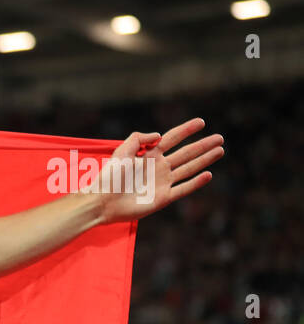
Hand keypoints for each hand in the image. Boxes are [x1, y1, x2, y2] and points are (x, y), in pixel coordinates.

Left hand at [87, 118, 224, 223]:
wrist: (102, 202)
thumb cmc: (109, 177)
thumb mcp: (121, 151)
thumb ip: (138, 139)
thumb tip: (159, 135)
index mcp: (148, 154)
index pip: (172, 138)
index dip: (186, 130)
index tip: (201, 122)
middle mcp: (158, 167)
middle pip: (186, 153)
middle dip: (202, 145)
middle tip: (220, 137)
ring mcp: (162, 182)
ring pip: (189, 169)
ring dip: (204, 160)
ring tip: (220, 151)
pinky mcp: (163, 198)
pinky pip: (183, 189)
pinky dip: (196, 182)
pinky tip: (208, 174)